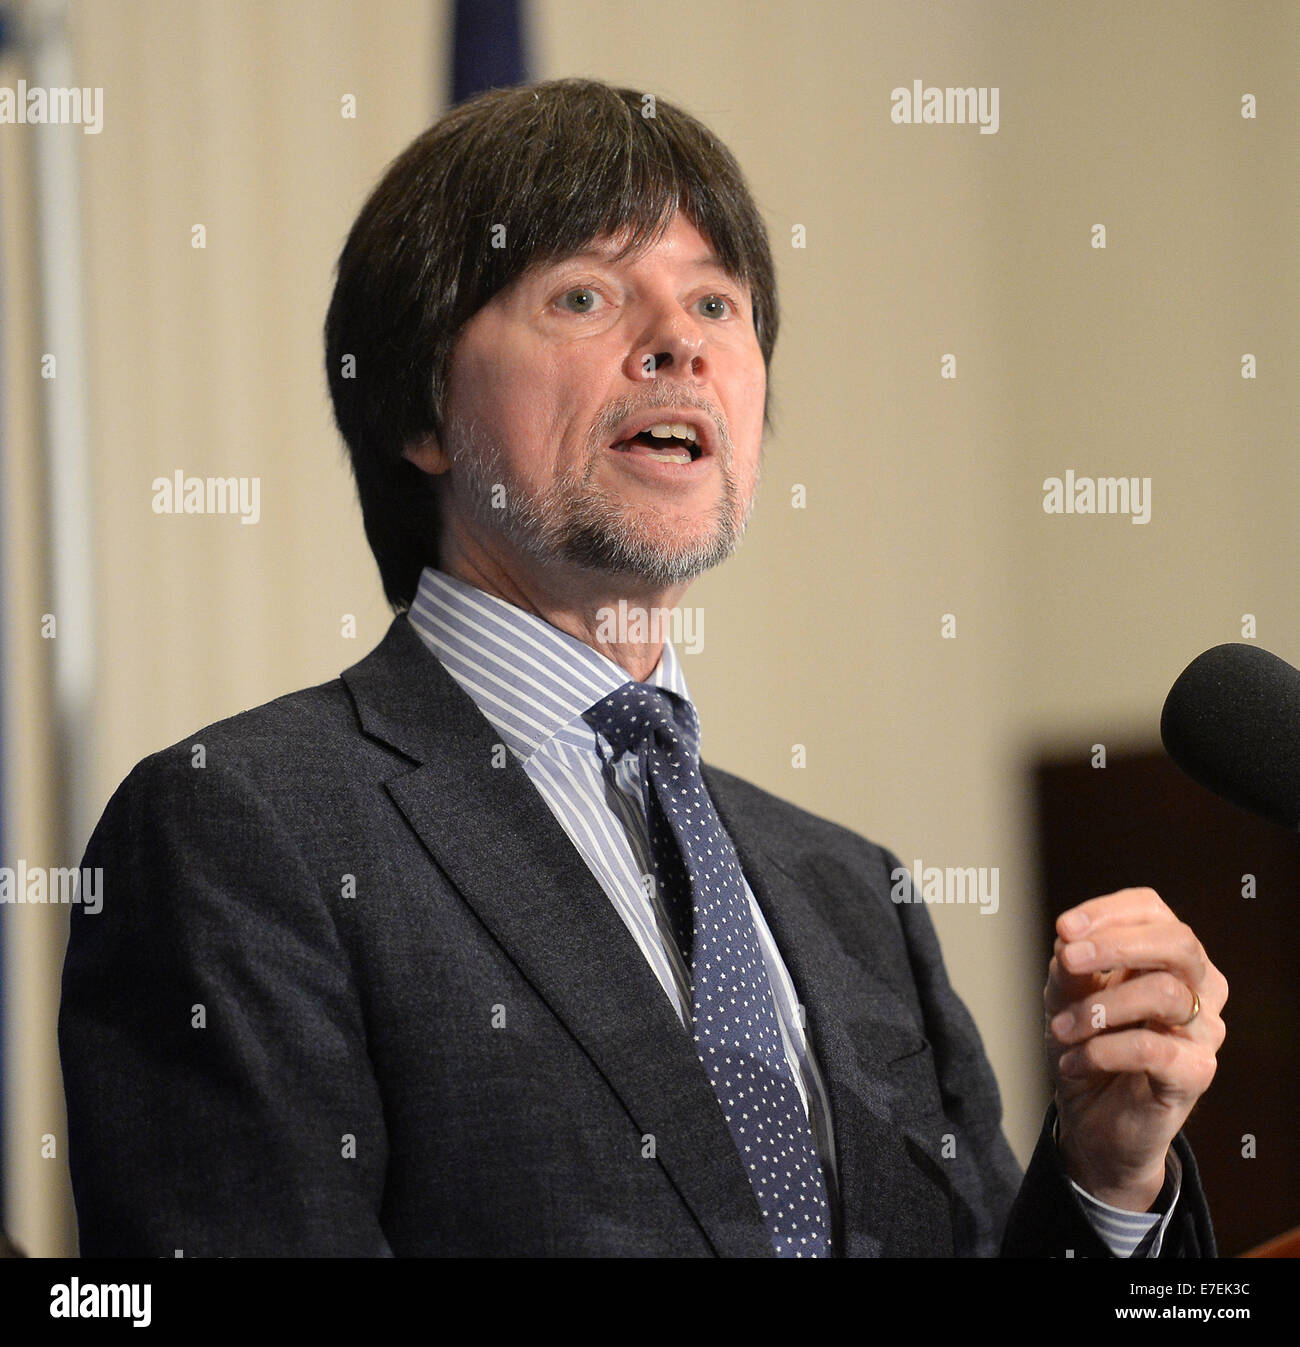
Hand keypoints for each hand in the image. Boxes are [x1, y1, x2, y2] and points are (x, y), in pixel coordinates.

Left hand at [1044, 887, 1226, 1210]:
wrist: (1092, 1118)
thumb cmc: (1085, 1043)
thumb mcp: (1066, 995)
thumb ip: (1070, 965)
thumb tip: (1068, 939)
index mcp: (1167, 954)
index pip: (1151, 909)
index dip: (1107, 912)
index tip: (1063, 928)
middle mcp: (1198, 985)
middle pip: (1177, 942)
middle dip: (1114, 945)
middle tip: (1066, 959)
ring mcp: (1205, 1030)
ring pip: (1163, 992)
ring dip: (1098, 1008)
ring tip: (1059, 1029)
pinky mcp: (1198, 1073)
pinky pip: (1153, 1047)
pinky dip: (1102, 1051)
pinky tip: (1073, 1062)